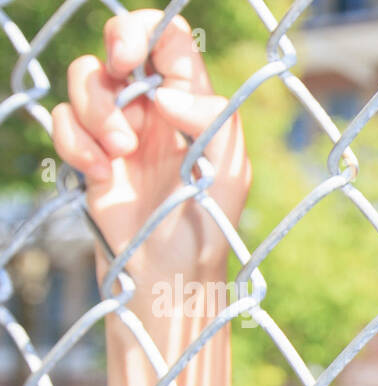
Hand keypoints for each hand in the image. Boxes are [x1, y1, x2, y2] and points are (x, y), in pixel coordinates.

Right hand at [50, 9, 250, 282]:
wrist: (168, 277)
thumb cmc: (208, 230)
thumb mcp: (230, 174)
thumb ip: (212, 121)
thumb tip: (164, 94)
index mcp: (193, 105)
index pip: (170, 41)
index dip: (149, 31)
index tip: (137, 58)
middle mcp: (155, 110)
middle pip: (121, 43)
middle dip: (116, 44)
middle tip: (121, 66)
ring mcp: (119, 130)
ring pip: (87, 79)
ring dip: (98, 110)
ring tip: (121, 153)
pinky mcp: (90, 155)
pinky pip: (63, 122)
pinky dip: (75, 143)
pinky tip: (98, 175)